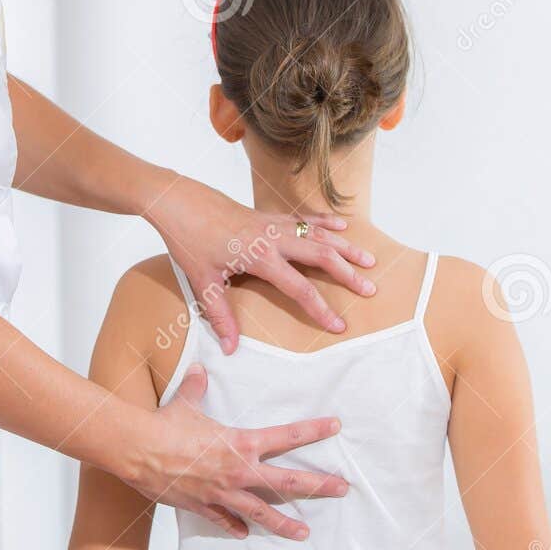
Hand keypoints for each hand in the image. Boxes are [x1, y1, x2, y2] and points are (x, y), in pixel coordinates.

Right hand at [124, 362, 347, 538]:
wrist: (138, 450)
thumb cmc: (164, 425)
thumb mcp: (185, 403)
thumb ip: (197, 387)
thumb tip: (198, 370)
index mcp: (240, 442)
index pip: (286, 436)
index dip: (313, 430)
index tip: (335, 427)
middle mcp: (238, 470)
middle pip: (286, 482)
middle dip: (318, 485)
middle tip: (342, 489)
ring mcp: (222, 493)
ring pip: (262, 512)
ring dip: (284, 524)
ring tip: (304, 533)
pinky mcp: (203, 507)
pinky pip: (225, 520)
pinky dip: (235, 527)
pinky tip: (245, 534)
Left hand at [145, 174, 375, 349]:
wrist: (181, 202)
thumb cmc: (190, 240)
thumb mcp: (203, 281)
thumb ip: (220, 315)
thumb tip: (230, 347)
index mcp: (260, 257)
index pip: (299, 288)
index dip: (320, 309)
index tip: (339, 325)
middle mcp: (273, 238)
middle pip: (320, 257)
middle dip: (347, 274)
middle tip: (370, 290)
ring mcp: (273, 223)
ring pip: (318, 235)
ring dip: (345, 247)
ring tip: (370, 260)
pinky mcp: (269, 214)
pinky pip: (304, 219)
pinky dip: (325, 223)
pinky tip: (342, 226)